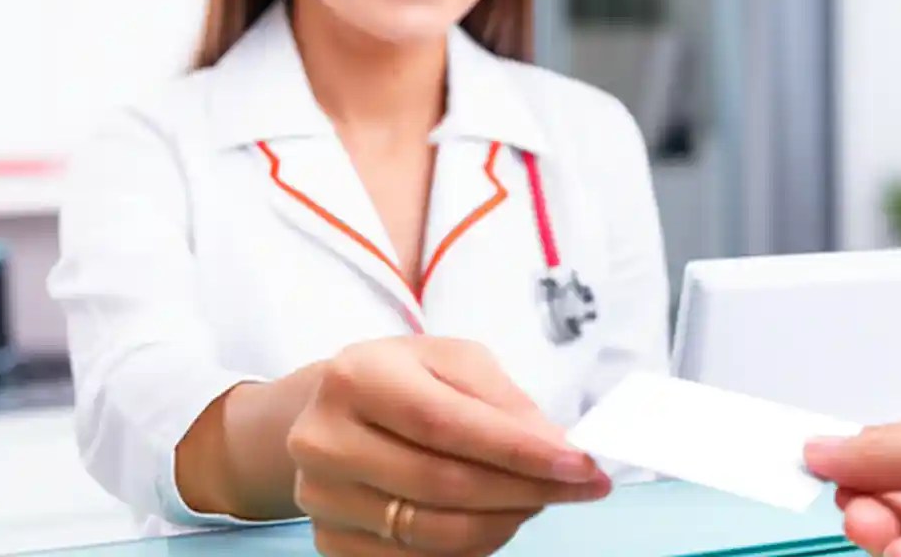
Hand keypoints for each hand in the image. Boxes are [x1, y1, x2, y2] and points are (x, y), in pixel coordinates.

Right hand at [287, 337, 609, 556]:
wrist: (332, 410)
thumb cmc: (405, 379)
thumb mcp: (454, 362)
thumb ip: (504, 401)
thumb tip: (556, 449)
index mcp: (357, 376)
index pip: (446, 424)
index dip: (518, 451)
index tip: (579, 465)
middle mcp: (325, 438)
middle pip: (442, 483)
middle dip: (524, 489)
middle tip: (577, 487)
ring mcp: (321, 496)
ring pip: (432, 531)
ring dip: (504, 521)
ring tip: (539, 498)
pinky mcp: (328, 539)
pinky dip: (471, 547)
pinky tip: (498, 518)